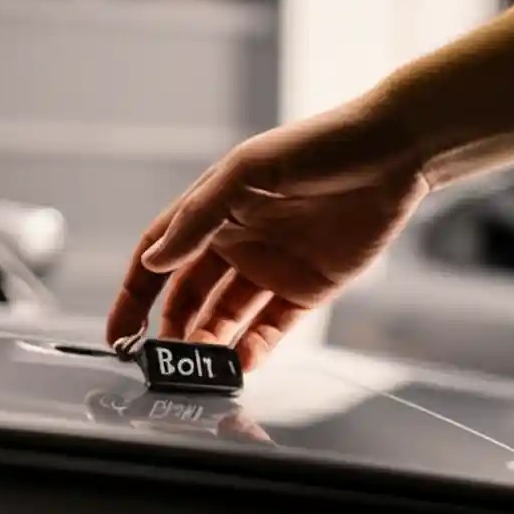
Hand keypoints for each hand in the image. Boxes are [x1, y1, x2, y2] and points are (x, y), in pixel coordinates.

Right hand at [106, 97, 427, 370]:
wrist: (393, 154)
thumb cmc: (319, 147)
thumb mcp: (248, 173)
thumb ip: (199, 219)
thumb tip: (155, 262)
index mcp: (213, 210)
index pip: (159, 257)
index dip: (135, 295)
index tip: (119, 334)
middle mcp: (236, 241)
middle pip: (189, 297)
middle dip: (174, 330)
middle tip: (165, 361)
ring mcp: (271, 267)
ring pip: (226, 317)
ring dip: (211, 343)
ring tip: (203, 366)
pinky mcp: (307, 288)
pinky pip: (271, 327)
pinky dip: (254, 347)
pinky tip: (243, 362)